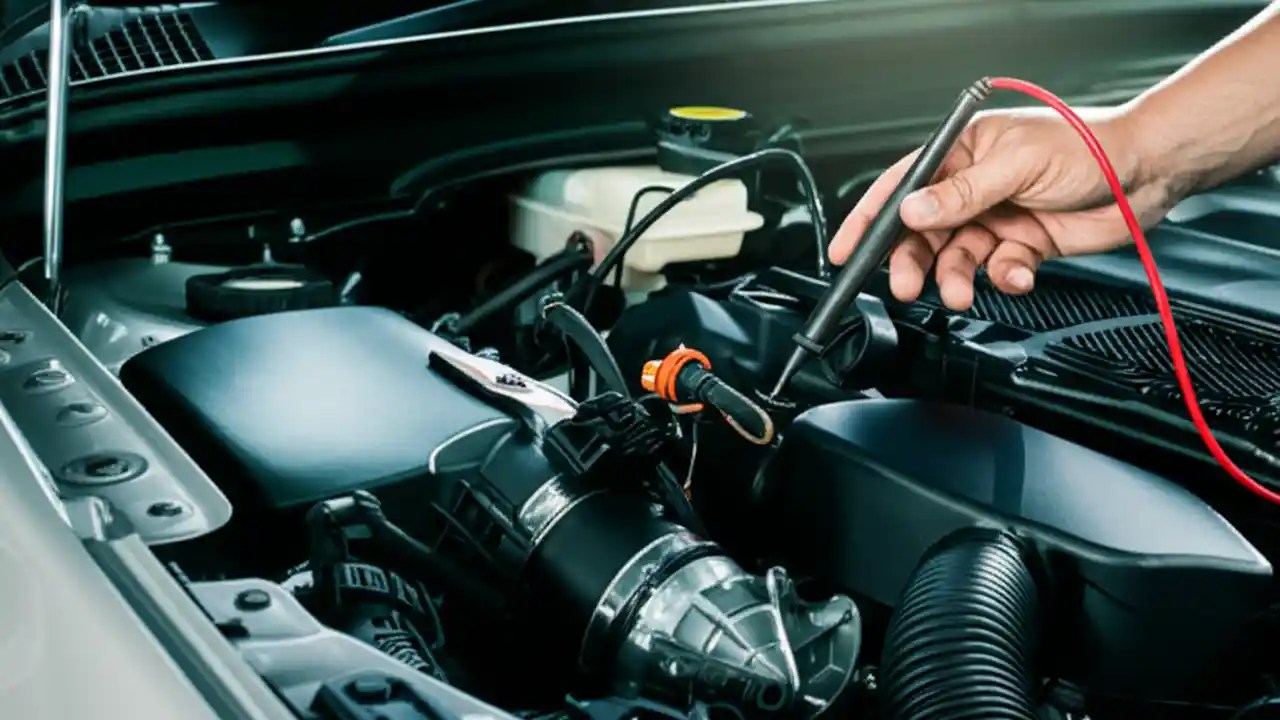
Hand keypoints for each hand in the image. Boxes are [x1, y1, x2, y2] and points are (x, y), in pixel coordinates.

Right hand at [829, 108, 1171, 310]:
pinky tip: (1017, 274)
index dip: (869, 220)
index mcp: (962, 154)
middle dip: (911, 262)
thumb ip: (961, 194)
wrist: (1147, 173)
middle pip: (922, 233)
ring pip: (955, 257)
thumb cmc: (1088, 147)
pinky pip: (995, 270)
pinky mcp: (1021, 245)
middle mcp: (973, 188)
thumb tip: (911, 210)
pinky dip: (1003, 278)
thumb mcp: (1016, 165)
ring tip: (958, 291)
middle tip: (907, 286)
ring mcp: (996, 218)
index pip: (901, 187)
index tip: (846, 251)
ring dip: (953, 277)